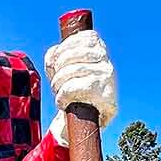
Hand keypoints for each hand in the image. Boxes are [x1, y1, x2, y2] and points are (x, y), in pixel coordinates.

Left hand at [44, 30, 116, 145]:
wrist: (85, 122)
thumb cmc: (72, 90)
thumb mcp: (63, 69)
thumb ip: (56, 56)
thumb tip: (53, 55)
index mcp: (99, 49)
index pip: (80, 38)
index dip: (62, 50)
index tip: (57, 64)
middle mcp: (106, 60)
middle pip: (69, 56)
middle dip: (56, 72)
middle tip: (56, 83)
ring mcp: (107, 76)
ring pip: (70, 72)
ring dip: (57, 86)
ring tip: (59, 93)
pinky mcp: (105, 94)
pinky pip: (73, 88)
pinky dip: (61, 97)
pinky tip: (63, 102)